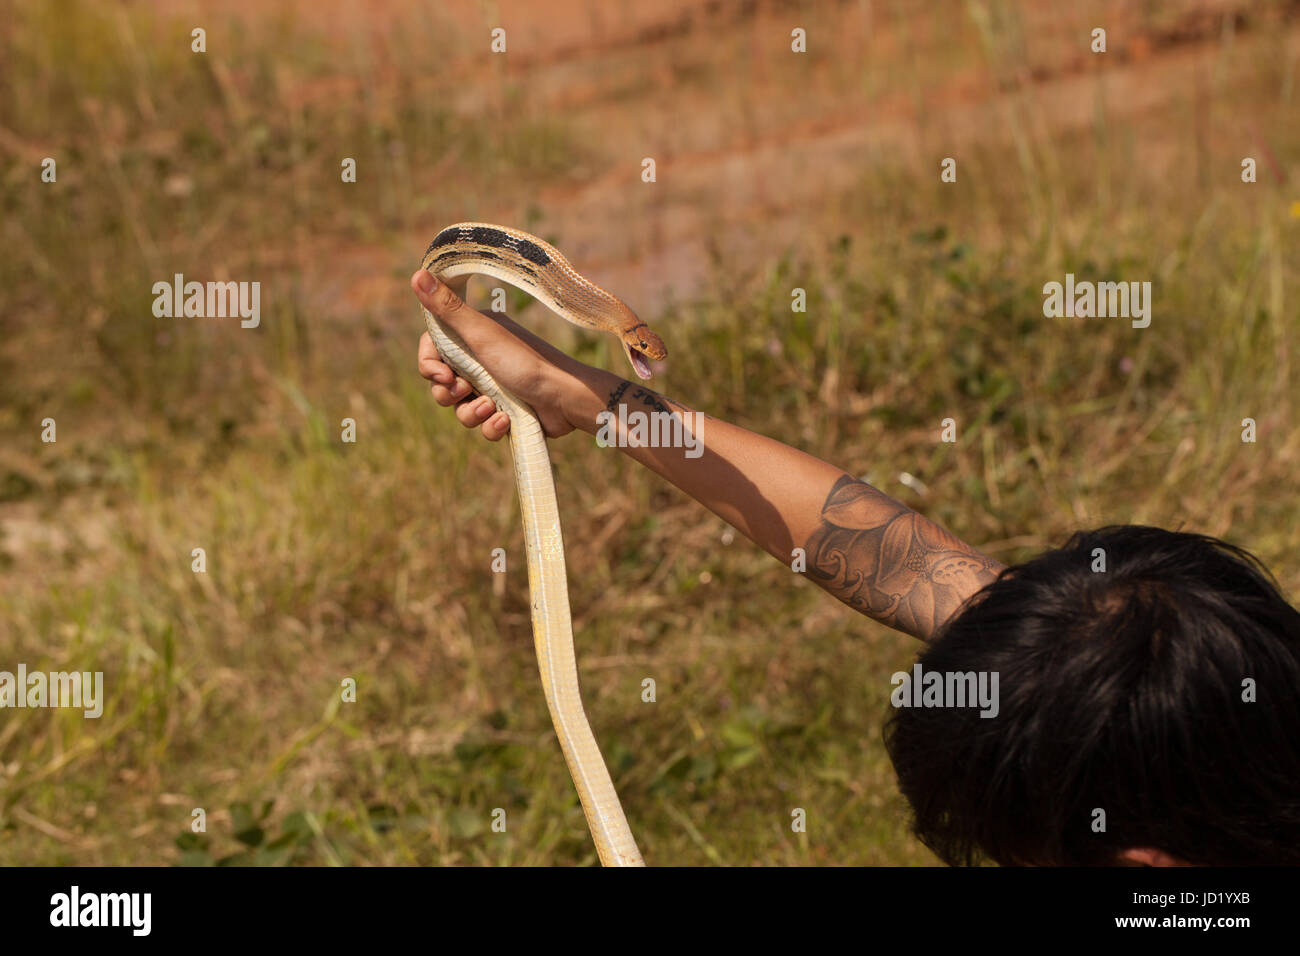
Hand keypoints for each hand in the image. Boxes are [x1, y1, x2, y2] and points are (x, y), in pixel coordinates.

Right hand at [412, 269, 594, 440]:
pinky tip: (507, 421)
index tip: (442, 375)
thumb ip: (447, 310)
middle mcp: (482, 361)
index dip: (430, 366)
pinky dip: (491, 426)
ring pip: (461, 408)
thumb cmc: (526, 362)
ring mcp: (494, 387)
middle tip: (466, 391)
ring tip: (493, 408)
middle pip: (442, 384)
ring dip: (472, 414)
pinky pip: (483, 425)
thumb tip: (416, 273)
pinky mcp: (506, 412)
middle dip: (449, 394)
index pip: (433, 351)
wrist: (566, 398)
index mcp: (474, 337)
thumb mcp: (482, 334)